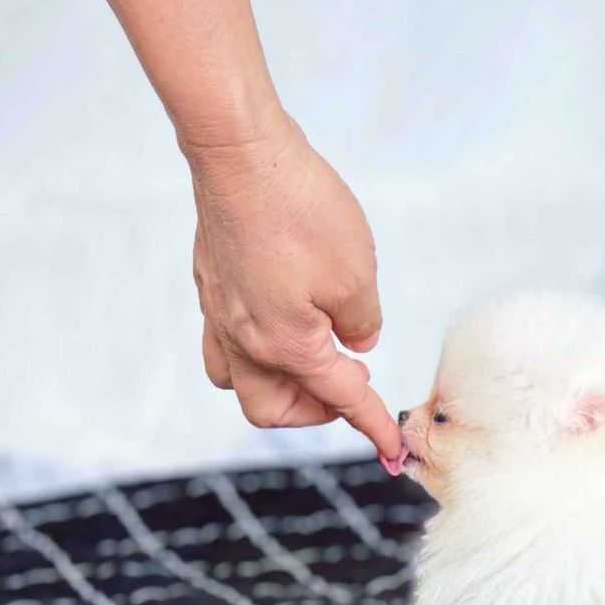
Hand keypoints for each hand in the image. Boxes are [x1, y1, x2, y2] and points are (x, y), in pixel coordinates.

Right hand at [185, 116, 400, 463]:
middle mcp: (244, 341)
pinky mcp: (210, 285)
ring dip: (276, 387)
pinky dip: (253, 350)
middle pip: (272, 410)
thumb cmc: (299, 208)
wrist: (239, 153)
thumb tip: (356, 343)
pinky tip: (279, 323)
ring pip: (238, 382)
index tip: (394, 451)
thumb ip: (361, 322)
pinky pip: (223, 342)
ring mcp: (219, 314)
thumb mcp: (356, 273)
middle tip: (347, 387)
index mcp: (286, 346)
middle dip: (314, 412)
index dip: (374, 425)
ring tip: (310, 361)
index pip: (341, 399)